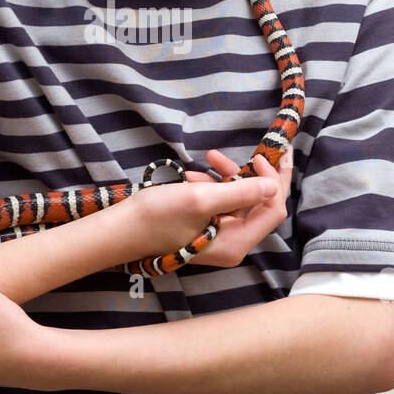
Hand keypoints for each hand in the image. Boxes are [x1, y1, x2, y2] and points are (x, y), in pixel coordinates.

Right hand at [134, 149, 291, 268]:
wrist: (120, 230)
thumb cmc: (157, 216)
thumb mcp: (201, 198)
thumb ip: (240, 192)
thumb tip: (272, 185)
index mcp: (236, 243)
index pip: (273, 210)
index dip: (274, 181)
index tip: (261, 155)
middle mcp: (232, 244)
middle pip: (258, 204)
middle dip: (251, 175)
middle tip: (254, 149)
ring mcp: (218, 238)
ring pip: (238, 200)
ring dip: (226, 177)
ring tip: (207, 161)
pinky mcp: (204, 229)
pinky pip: (219, 204)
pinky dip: (210, 186)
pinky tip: (191, 176)